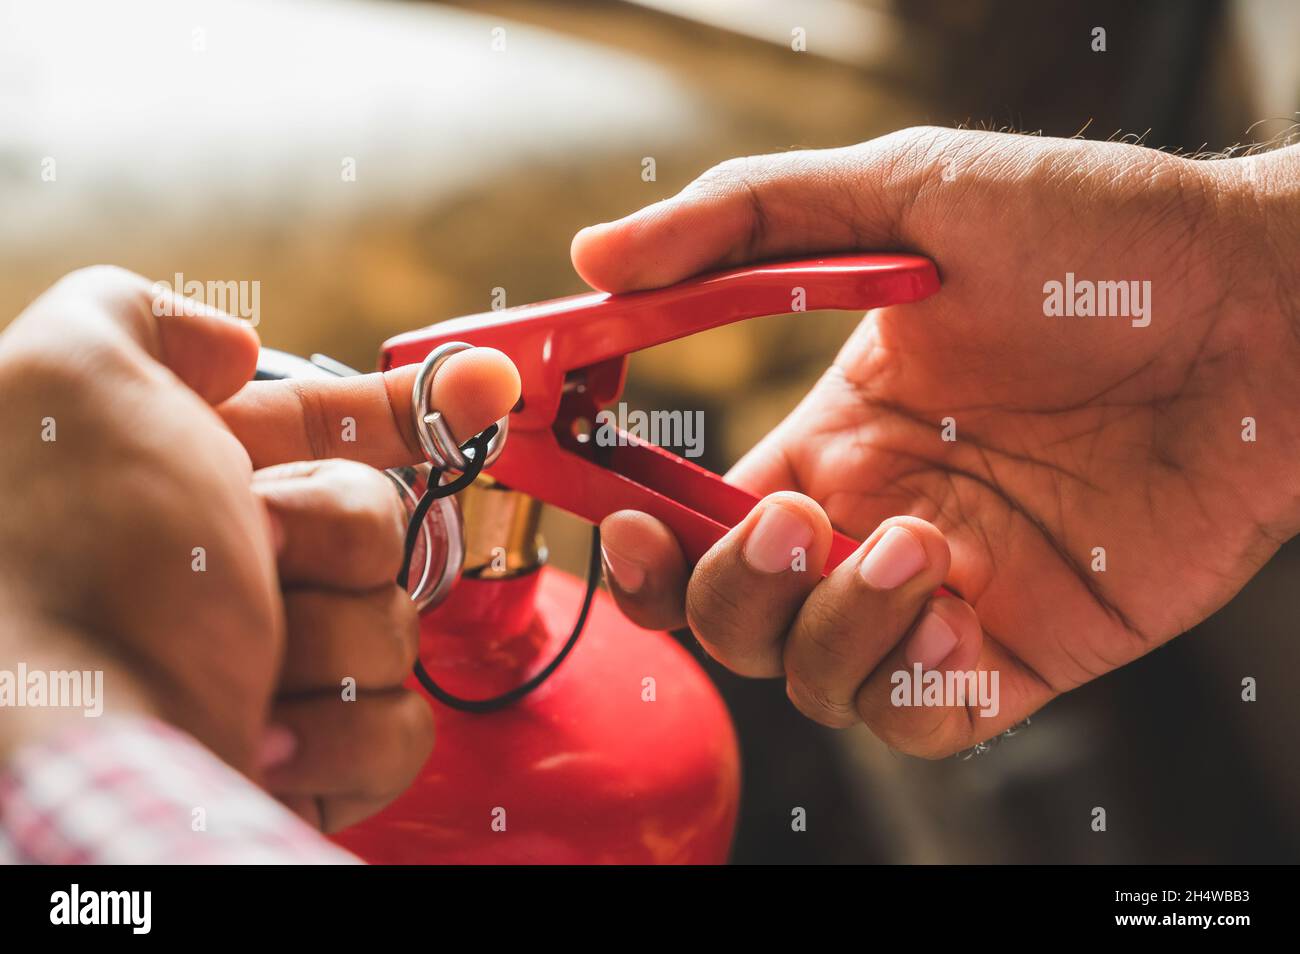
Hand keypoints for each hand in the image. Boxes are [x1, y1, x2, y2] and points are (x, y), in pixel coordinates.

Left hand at [0, 267, 517, 830]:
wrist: (73, 738)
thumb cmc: (71, 561)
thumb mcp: (73, 377)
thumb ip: (138, 314)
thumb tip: (230, 350)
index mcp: (189, 485)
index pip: (324, 431)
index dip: (405, 408)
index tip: (484, 388)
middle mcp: (235, 575)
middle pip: (376, 524)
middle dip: (335, 533)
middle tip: (255, 554)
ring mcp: (276, 670)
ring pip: (394, 626)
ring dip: (331, 642)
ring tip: (235, 667)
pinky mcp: (312, 762)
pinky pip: (399, 727)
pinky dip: (341, 735)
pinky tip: (262, 739)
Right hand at [572, 128, 1299, 755]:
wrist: (1257, 308)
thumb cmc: (1089, 236)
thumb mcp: (902, 190)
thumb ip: (742, 222)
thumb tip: (594, 260)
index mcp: (828, 438)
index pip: (691, 521)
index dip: (642, 537)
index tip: (622, 512)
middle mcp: (867, 522)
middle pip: (733, 617)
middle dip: (729, 590)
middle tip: (786, 521)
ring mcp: (941, 592)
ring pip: (814, 679)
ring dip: (832, 626)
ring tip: (920, 541)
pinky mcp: (1022, 650)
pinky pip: (922, 717)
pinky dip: (911, 682)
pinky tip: (960, 602)